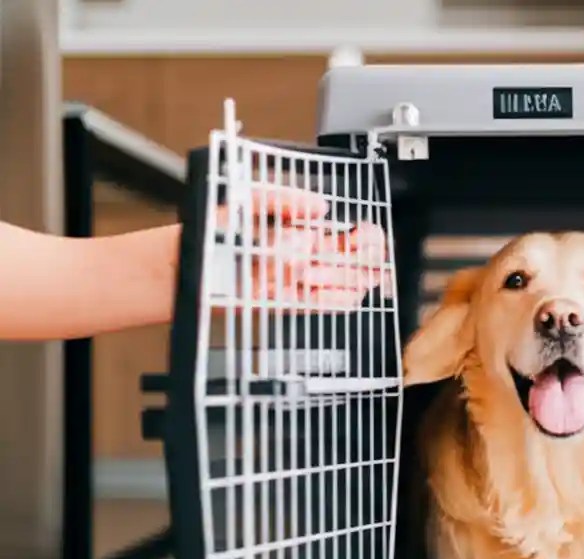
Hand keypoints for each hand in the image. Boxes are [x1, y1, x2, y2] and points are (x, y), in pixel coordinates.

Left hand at [215, 187, 391, 310]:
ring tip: (308, 272)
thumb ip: (284, 198)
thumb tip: (319, 206)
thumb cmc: (211, 232)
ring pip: (347, 285)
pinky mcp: (291, 303)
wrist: (186, 264)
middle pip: (360, 262)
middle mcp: (309, 257)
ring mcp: (303, 281)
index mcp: (306, 230)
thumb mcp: (247, 202)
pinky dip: (331, 299)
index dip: (367, 237)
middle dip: (360, 258)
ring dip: (336, 278)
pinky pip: (326, 306)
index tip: (360, 233)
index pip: (356, 236)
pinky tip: (320, 290)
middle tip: (346, 254)